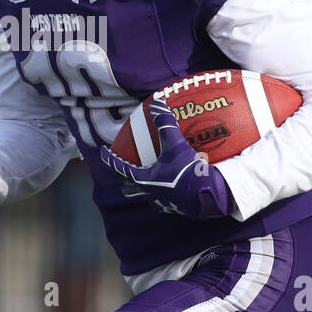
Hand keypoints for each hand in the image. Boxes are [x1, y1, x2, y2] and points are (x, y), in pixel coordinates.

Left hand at [99, 99, 230, 218]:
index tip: (102, 151)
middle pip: (131, 190)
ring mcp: (164, 203)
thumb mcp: (175, 146)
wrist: (208, 198)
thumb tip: (157, 104)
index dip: (111, 158)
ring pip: (151, 195)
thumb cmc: (187, 174)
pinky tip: (182, 180)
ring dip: (151, 185)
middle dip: (129, 181)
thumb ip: (165, 125)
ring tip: (158, 174)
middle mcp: (151, 194)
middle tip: (131, 170)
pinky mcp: (179, 207)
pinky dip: (172, 188)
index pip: (121, 168)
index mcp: (144, 181)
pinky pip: (171, 197)